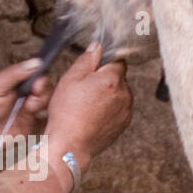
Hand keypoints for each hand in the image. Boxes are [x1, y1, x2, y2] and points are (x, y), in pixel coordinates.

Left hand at [0, 58, 51, 138]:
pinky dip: (42, 121)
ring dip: (42, 106)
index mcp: (16, 84)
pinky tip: (34, 118)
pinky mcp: (27, 129)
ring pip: (46, 107)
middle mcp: (23, 97)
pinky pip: (42, 124)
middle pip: (46, 91)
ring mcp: (26, 113)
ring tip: (30, 109)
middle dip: (43, 93)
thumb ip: (15, 74)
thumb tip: (35, 62)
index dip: (41, 79)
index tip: (37, 84)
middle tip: (34, 96)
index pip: (37, 76)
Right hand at [46, 44, 132, 175]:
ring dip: (108, 95)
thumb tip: (97, 47)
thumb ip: (86, 60)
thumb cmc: (67, 114)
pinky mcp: (124, 123)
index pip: (117, 59)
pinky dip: (109, 109)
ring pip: (119, 93)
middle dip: (104, 79)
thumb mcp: (70, 80)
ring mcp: (126, 110)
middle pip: (118, 77)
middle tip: (84, 90)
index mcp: (112, 79)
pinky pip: (119, 108)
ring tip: (88, 105)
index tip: (92, 70)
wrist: (70, 146)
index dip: (103, 62)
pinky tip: (93, 115)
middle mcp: (124, 93)